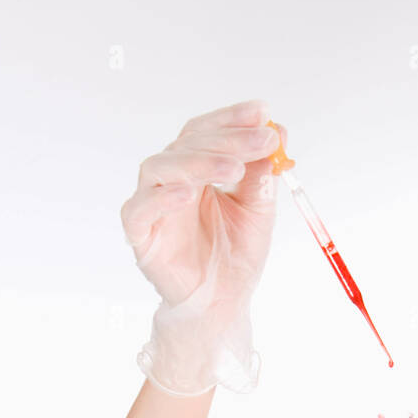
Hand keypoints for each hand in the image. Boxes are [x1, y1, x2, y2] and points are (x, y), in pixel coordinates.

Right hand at [120, 99, 285, 396]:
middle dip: (227, 139)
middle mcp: (172, 179)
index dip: (233, 119)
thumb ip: (261, 175)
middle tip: (261, 140)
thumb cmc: (235, 257)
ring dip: (198, 162)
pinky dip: (161, 197)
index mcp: (198, 169)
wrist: (223, 305)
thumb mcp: (257, 212)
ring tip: (232, 168)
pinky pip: (141, 208)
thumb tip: (277, 133)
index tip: (263, 112)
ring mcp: (153, 204)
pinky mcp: (140, 234)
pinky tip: (186, 192)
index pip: (209, 132)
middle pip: (188, 143)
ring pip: (162, 167)